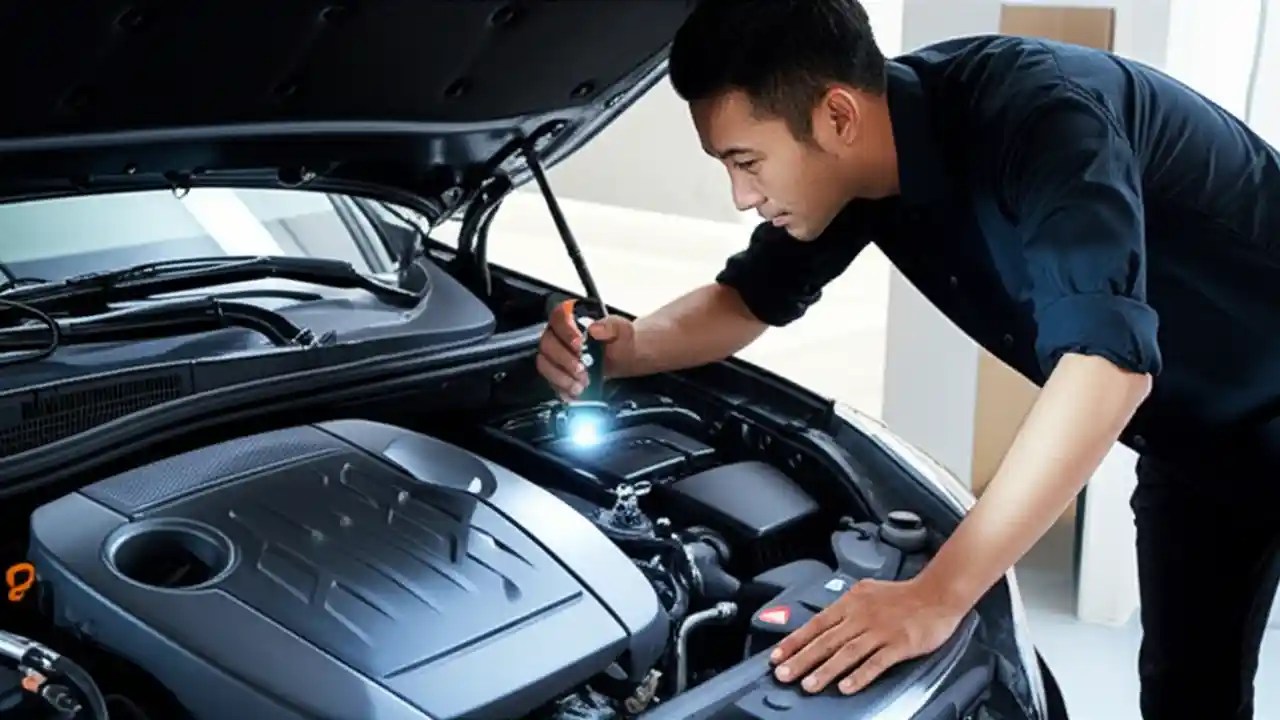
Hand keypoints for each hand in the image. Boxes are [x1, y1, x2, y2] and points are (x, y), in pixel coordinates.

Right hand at [536, 299, 634, 400]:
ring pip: (545, 364)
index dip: (565, 331)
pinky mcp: (556, 372)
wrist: (624, 358)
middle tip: (582, 369)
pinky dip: (562, 388)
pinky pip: (550, 381)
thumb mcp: (624, 329)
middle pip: (547, 343)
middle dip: (564, 359)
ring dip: (562, 376)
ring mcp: (554, 354)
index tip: (579, 344)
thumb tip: (594, 329)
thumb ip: (612, 325)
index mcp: (572, 318)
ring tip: (581, 384)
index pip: (558, 317)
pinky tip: (576, 391)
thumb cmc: (620, 340)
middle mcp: (558, 334)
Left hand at [769, 577, 966, 694]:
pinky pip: (876, 662)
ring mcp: (880, 631)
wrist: (937, 593)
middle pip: (826, 641)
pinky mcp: (899, 644)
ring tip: (808, 686)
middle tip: (783, 675)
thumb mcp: (866, 592)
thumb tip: (823, 623)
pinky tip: (847, 687)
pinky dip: (860, 675)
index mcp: (850, 603)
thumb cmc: (902, 595)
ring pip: (846, 653)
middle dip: (801, 660)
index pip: (816, 624)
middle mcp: (861, 616)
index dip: (794, 642)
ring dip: (825, 671)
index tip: (777, 656)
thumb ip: (845, 607)